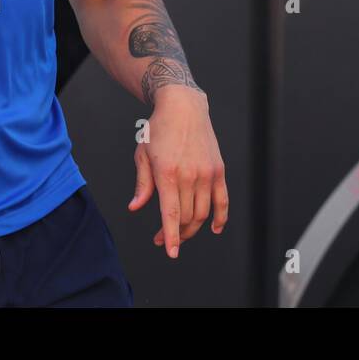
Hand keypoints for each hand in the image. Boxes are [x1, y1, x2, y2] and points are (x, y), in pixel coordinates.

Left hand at [127, 86, 227, 257]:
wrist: (183, 107)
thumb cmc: (159, 130)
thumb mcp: (143, 154)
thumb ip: (142, 184)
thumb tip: (135, 207)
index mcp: (167, 173)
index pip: (171, 214)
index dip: (171, 236)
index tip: (170, 252)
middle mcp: (190, 175)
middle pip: (187, 217)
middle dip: (175, 233)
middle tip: (161, 238)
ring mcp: (206, 173)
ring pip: (203, 213)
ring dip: (192, 228)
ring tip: (181, 232)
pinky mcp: (218, 171)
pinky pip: (223, 201)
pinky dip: (220, 218)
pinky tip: (214, 228)